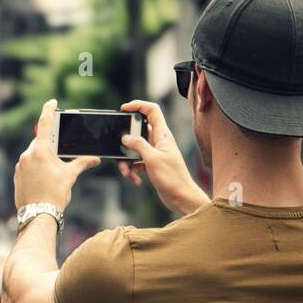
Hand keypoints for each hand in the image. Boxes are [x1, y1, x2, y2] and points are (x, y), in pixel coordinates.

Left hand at [14, 99, 99, 210]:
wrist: (38, 214)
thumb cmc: (54, 194)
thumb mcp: (70, 175)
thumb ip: (82, 163)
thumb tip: (94, 159)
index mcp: (40, 151)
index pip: (44, 124)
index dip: (48, 110)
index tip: (52, 102)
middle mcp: (27, 155)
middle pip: (40, 142)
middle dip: (50, 144)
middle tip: (60, 152)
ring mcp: (20, 165)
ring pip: (33, 155)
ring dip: (43, 158)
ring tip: (53, 171)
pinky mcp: (17, 175)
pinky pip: (27, 166)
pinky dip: (36, 167)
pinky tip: (44, 179)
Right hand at [118, 100, 209, 215]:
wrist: (181, 197)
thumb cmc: (173, 178)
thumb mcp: (152, 159)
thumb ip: (138, 145)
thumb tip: (125, 137)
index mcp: (162, 134)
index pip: (152, 110)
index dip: (138, 105)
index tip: (124, 109)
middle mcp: (158, 141)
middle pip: (137, 132)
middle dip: (126, 142)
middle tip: (121, 151)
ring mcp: (154, 152)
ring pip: (134, 149)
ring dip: (127, 161)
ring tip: (127, 172)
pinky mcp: (151, 164)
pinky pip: (136, 162)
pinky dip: (132, 170)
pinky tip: (136, 179)